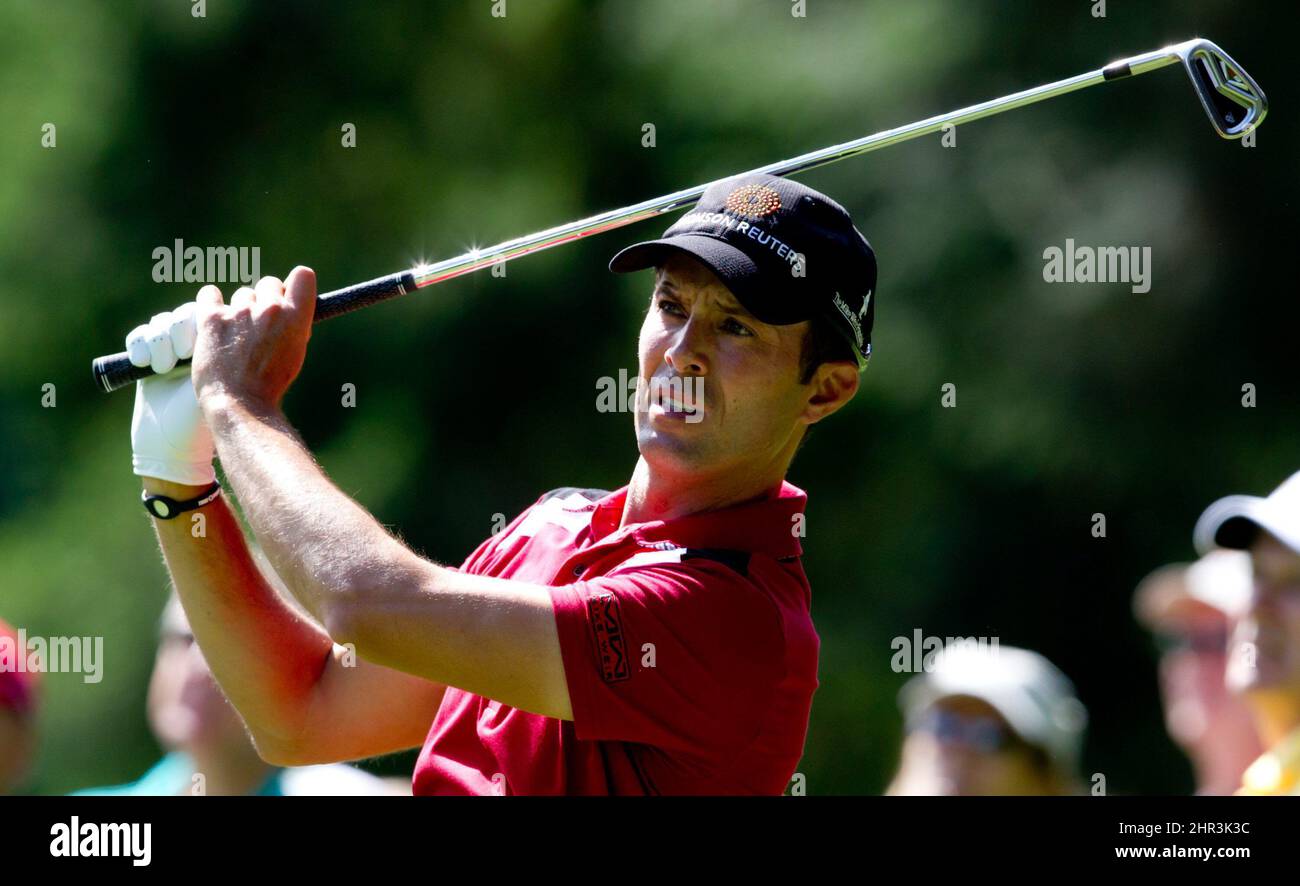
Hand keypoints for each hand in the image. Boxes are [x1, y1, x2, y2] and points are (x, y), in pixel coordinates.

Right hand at [127, 304, 215, 485]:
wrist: (175, 444)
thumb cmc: (205, 418)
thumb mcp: (219, 383)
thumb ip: (224, 354)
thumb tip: (229, 320)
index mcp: (220, 348)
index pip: (209, 314)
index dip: (199, 322)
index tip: (199, 346)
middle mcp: (196, 346)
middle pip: (183, 314)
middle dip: (178, 331)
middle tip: (180, 358)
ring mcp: (170, 351)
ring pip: (160, 323)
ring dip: (159, 341)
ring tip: (163, 369)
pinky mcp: (145, 359)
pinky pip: (139, 335)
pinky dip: (139, 345)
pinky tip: (144, 363)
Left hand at [190, 267, 316, 412]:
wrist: (242, 404)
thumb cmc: (271, 383)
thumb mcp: (295, 352)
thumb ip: (294, 325)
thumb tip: (288, 308)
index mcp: (296, 316)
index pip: (303, 275)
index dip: (294, 286)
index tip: (287, 299)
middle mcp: (270, 309)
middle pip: (269, 283)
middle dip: (266, 300)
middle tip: (260, 325)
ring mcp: (240, 312)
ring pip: (242, 295)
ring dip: (241, 310)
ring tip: (237, 336)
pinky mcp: (212, 319)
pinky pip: (209, 294)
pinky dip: (211, 302)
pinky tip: (214, 318)